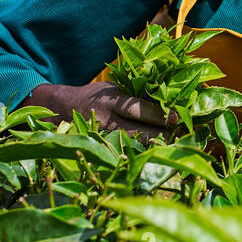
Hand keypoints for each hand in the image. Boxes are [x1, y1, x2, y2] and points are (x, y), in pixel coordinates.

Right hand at [22, 82, 176, 140]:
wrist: (61, 109)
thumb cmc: (96, 95)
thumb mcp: (115, 87)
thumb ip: (137, 94)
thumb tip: (171, 101)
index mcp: (113, 101)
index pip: (144, 111)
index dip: (164, 116)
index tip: (178, 118)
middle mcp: (109, 122)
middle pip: (144, 134)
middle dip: (165, 134)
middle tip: (179, 132)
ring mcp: (105, 140)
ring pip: (139, 148)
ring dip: (156, 146)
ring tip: (170, 142)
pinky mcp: (102, 151)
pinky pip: (128, 155)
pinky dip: (143, 153)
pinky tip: (153, 150)